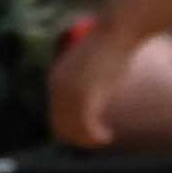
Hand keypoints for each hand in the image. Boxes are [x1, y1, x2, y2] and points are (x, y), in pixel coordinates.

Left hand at [45, 19, 131, 150]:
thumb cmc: (109, 46)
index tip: (91, 131)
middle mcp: (58, 89)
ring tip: (103, 138)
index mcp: (56, 81)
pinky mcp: (85, 97)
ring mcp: (70, 93)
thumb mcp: (90, 65)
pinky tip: (107, 136)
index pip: (56, 116)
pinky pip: (86, 129)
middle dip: (79, 138)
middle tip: (98, 139)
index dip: (72, 129)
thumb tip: (92, 95)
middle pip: (61, 128)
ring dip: (87, 140)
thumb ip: (84, 81)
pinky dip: (95, 137)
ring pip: (72, 131)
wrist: (115, 31)